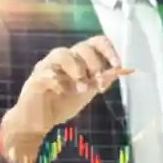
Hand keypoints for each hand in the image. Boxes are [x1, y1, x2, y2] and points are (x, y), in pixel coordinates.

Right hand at [11, 35, 132, 134]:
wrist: (39, 120)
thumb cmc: (63, 103)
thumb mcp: (89, 91)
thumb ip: (103, 79)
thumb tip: (126, 69)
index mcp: (79, 59)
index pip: (95, 43)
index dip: (108, 50)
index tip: (118, 65)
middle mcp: (63, 58)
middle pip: (83, 47)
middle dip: (94, 64)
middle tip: (97, 82)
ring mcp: (48, 66)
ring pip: (63, 54)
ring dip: (77, 70)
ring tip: (81, 89)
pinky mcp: (36, 78)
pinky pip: (48, 72)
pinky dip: (59, 82)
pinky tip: (63, 92)